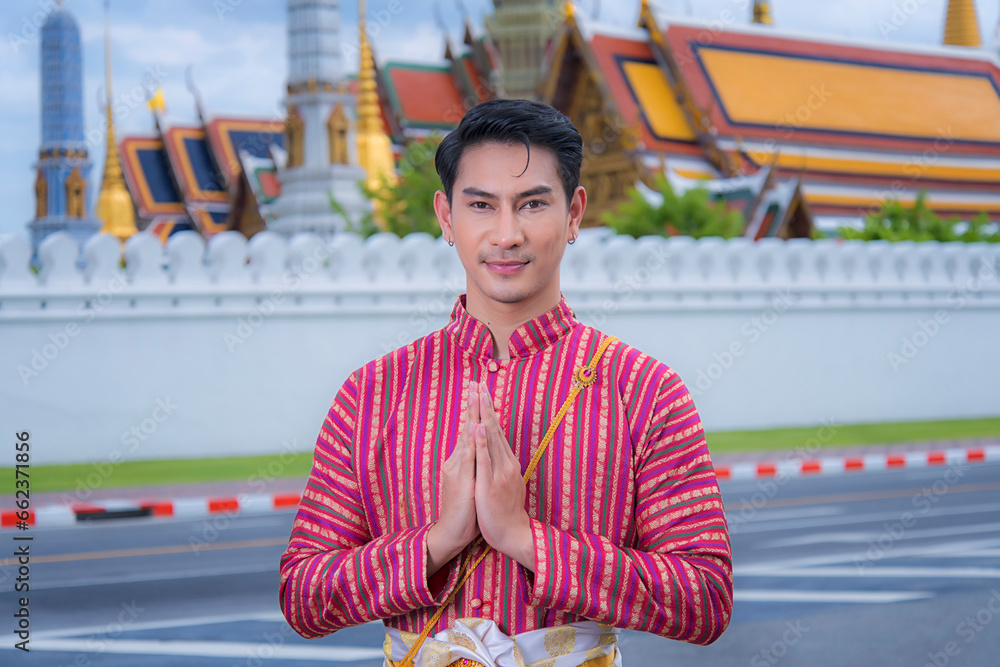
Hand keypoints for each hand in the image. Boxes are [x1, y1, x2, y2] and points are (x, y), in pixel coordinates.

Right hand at [427, 383, 479, 576]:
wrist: (451, 533)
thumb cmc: (464, 510)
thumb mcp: (471, 483)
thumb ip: (474, 465)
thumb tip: (480, 451)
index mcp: (462, 461)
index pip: (470, 430)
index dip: (476, 411)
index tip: (480, 391)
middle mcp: (457, 461)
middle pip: (467, 428)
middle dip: (472, 404)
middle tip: (475, 382)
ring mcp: (457, 470)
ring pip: (467, 437)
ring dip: (472, 415)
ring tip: (474, 395)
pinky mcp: (460, 481)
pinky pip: (468, 458)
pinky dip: (472, 442)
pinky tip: (475, 428)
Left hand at [473, 381, 535, 570]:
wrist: (513, 534)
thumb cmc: (505, 510)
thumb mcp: (505, 482)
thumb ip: (501, 465)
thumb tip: (499, 451)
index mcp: (506, 461)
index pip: (495, 430)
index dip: (488, 409)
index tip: (482, 390)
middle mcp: (504, 462)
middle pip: (493, 428)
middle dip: (486, 404)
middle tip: (479, 382)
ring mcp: (498, 472)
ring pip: (490, 438)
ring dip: (484, 415)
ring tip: (479, 395)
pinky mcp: (490, 484)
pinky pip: (485, 460)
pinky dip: (481, 442)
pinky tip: (477, 427)